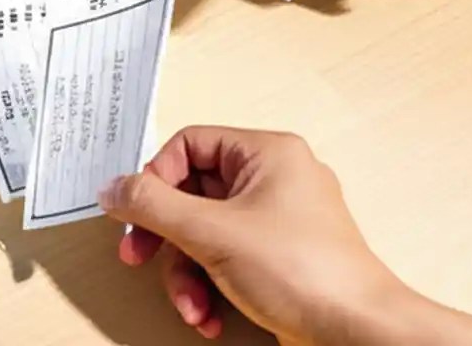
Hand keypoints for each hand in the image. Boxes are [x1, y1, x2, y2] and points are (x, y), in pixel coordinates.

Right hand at [98, 127, 397, 341]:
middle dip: (166, 237)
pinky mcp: (278, 257)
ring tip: (190, 304)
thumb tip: (114, 188)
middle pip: (192, 193)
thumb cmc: (304, 272)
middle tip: (139, 257)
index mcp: (267, 154)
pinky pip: (226, 258)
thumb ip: (153, 206)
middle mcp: (275, 179)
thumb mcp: (212, 232)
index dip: (156, 178)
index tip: (136, 213)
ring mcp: (278, 220)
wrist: (357, 333)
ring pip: (204, 232)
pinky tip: (209, 315)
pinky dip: (210, 286)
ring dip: (186, 273)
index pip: (189, 144)